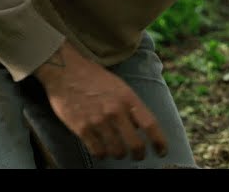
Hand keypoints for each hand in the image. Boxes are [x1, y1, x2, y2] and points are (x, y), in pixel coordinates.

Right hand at [32, 41, 168, 160]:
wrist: (66, 71)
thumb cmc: (96, 79)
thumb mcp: (121, 87)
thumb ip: (131, 106)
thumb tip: (139, 128)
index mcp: (129, 99)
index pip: (150, 124)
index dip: (159, 141)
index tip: (162, 151)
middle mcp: (115, 111)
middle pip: (135, 144)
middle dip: (139, 154)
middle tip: (138, 156)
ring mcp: (98, 121)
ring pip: (117, 151)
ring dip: (119, 154)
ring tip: (118, 152)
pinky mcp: (81, 128)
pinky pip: (97, 151)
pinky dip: (102, 154)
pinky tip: (102, 150)